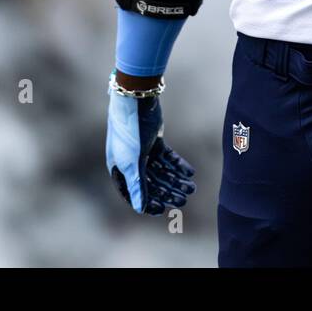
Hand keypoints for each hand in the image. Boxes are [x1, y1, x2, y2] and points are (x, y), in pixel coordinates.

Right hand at [106, 86, 196, 214]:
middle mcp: (130, 162)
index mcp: (120, 169)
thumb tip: (140, 209)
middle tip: (184, 198)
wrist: (136, 101)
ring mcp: (143, 151)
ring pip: (161, 171)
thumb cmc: (129, 132)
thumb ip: (137, 185)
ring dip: (176, 179)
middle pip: (151, 183)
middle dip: (168, 191)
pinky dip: (178, 165)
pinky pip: (167, 158)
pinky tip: (190, 172)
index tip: (163, 210)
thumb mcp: (133, 161)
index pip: (134, 192)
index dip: (148, 202)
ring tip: (191, 187)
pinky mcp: (154, 141)